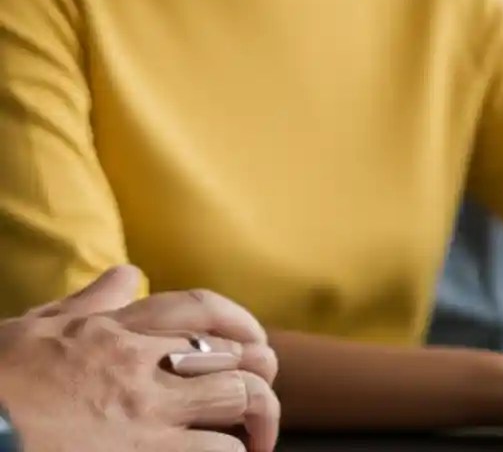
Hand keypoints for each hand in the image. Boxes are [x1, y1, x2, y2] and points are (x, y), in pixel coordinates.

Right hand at [0, 266, 279, 451]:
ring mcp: (148, 410)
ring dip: (259, 416)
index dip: (239, 321)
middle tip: (260, 391)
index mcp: (113, 330)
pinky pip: (220, 449)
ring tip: (256, 439)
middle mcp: (140, 363)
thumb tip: (127, 274)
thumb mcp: (34, 330)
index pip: (198, 308)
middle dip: (260, 370)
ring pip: (240, 396)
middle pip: (235, 353)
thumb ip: (87, 305)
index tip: (254, 340)